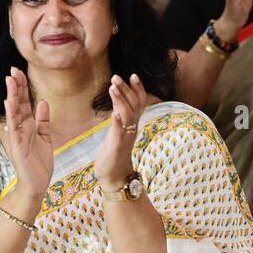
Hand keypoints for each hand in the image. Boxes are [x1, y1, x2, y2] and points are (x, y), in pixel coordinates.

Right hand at [2, 66, 52, 200]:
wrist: (37, 184)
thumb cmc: (39, 162)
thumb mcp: (45, 137)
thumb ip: (43, 120)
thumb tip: (43, 102)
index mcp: (28, 125)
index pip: (24, 102)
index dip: (22, 87)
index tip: (20, 71)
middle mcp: (20, 128)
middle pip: (18, 103)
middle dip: (16, 86)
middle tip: (13, 69)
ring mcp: (17, 136)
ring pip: (14, 112)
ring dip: (12, 96)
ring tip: (9, 80)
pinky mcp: (17, 146)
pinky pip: (14, 128)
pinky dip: (12, 115)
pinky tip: (9, 103)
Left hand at [95, 74, 147, 190]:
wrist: (115, 177)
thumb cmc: (114, 154)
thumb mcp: (119, 132)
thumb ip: (121, 119)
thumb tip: (118, 106)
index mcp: (133, 125)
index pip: (139, 103)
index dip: (138, 89)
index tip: (133, 75)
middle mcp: (132, 129)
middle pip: (134, 105)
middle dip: (126, 90)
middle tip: (116, 76)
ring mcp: (125, 137)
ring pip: (127, 115)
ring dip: (121, 100)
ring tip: (112, 87)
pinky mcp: (117, 147)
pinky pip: (119, 133)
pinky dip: (118, 123)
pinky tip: (114, 114)